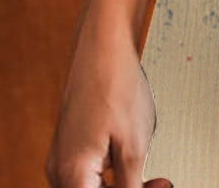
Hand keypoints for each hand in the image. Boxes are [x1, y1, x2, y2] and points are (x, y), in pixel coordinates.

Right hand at [45, 21, 170, 187]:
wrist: (103, 46)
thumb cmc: (114, 85)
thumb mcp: (134, 146)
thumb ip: (131, 187)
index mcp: (72, 177)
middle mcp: (59, 171)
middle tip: (159, 184)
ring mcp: (63, 158)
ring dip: (121, 187)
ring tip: (154, 177)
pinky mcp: (71, 146)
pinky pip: (89, 175)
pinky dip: (113, 176)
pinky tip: (135, 165)